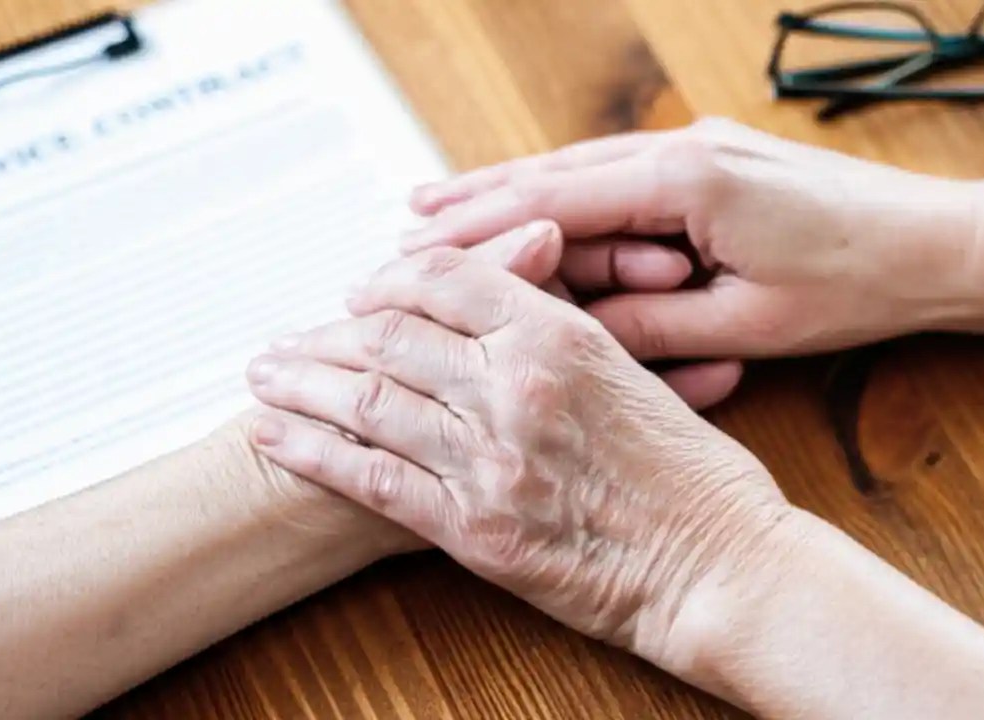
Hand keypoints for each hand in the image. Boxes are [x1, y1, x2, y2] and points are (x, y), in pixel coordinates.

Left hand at [243, 231, 792, 665]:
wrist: (720, 566)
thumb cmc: (692, 473)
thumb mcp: (635, 372)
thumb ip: (559, 331)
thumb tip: (500, 301)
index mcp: (560, 336)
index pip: (444, 279)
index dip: (388, 280)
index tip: (360, 293)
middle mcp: (515, 386)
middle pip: (389, 336)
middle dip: (324, 334)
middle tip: (286, 338)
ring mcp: (489, 459)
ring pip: (367, 403)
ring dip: (300, 386)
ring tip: (262, 377)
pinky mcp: (473, 529)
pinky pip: (372, 481)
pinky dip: (314, 454)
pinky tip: (276, 438)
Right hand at [404, 117, 980, 363]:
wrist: (937, 243)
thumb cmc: (855, 283)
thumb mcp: (743, 323)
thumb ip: (649, 322)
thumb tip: (575, 329)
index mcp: (688, 181)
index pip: (562, 199)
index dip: (487, 221)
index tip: (423, 236)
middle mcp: (686, 149)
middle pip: (560, 170)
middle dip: (484, 193)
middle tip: (410, 215)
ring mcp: (702, 148)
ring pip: (588, 167)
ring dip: (521, 188)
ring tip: (451, 205)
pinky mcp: (716, 161)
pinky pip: (625, 174)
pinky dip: (574, 191)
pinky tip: (541, 202)